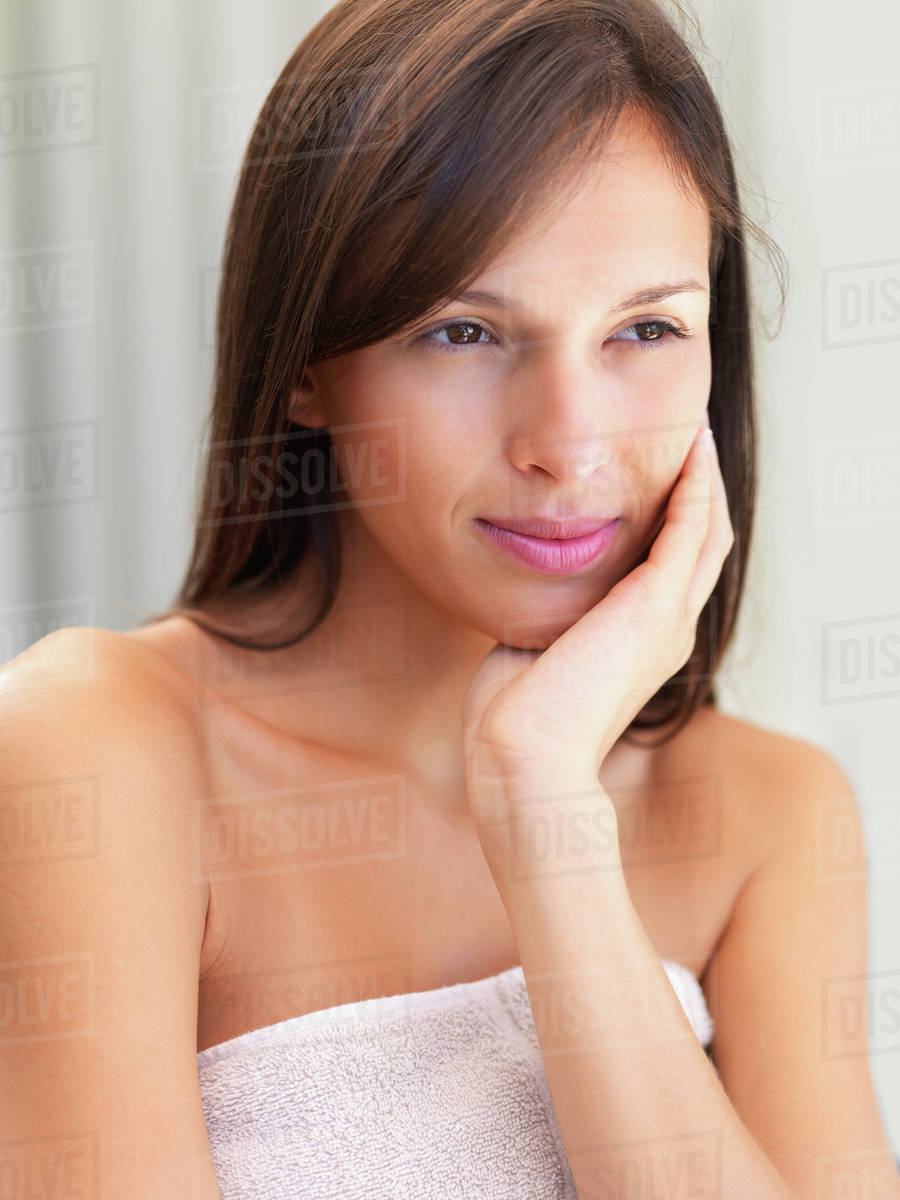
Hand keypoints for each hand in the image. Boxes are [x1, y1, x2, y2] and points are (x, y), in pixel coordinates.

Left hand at [460, 416, 733, 813]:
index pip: (674, 567)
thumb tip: (520, 600)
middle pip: (704, 544)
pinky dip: (695, 485)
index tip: (660, 472)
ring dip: (704, 478)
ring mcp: (669, 619)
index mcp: (642, 644)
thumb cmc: (516, 716)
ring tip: (696, 433)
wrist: (524, 755)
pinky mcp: (656, 606)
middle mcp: (668, 630)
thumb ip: (543, 619)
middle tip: (689, 440)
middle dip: (698, 490)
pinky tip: (692, 449)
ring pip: (708, 530)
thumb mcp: (535, 651)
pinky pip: (691, 528)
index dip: (675, 518)